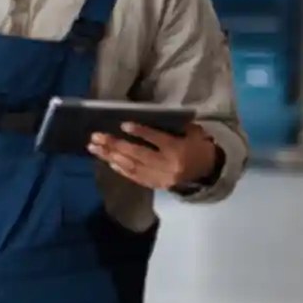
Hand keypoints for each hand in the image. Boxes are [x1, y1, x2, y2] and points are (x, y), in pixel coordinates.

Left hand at [87, 122, 217, 190]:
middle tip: (96, 137)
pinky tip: (108, 160)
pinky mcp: (157, 185)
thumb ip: (172, 126)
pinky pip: (136, 177)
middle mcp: (168, 166)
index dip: (141, 132)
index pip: (157, 140)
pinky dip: (121, 169)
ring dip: (111, 156)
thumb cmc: (197, 144)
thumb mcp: (191, 132)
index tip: (123, 125)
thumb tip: (147, 116)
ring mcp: (161, 178)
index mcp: (178, 149)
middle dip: (115, 145)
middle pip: (138, 155)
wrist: (209, 171)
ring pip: (132, 167)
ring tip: (94, 148)